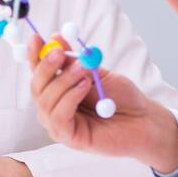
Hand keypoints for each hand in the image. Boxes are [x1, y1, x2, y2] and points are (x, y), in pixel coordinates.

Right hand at [25, 34, 177, 173]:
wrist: (143, 120)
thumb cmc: (121, 98)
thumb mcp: (96, 72)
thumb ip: (75, 60)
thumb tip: (56, 38)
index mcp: (58, 91)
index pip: (38, 72)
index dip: (34, 55)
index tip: (36, 38)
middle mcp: (53, 108)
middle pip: (36, 86)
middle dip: (46, 67)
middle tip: (60, 52)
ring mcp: (58, 124)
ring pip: (45, 101)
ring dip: (63, 80)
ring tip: (84, 69)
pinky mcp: (68, 138)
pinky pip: (59, 116)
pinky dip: (69, 97)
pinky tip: (85, 86)